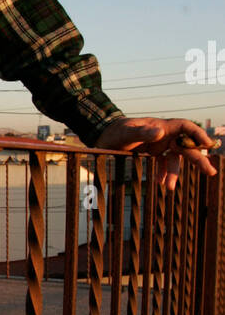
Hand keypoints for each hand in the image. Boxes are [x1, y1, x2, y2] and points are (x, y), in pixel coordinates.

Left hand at [94, 117, 217, 190]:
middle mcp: (163, 136)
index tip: (207, 145)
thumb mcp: (126, 132)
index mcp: (161, 126)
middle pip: (186, 146)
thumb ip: (143, 132)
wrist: (103, 136)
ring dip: (174, 173)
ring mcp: (158, 146)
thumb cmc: (115, 130)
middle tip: (211, 172)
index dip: (198, 134)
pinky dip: (163, 174)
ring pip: (173, 159)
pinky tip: (161, 183)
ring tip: (170, 187)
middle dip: (198, 159)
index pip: (185, 127)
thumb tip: (161, 132)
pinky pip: (162, 165)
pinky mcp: (151, 154)